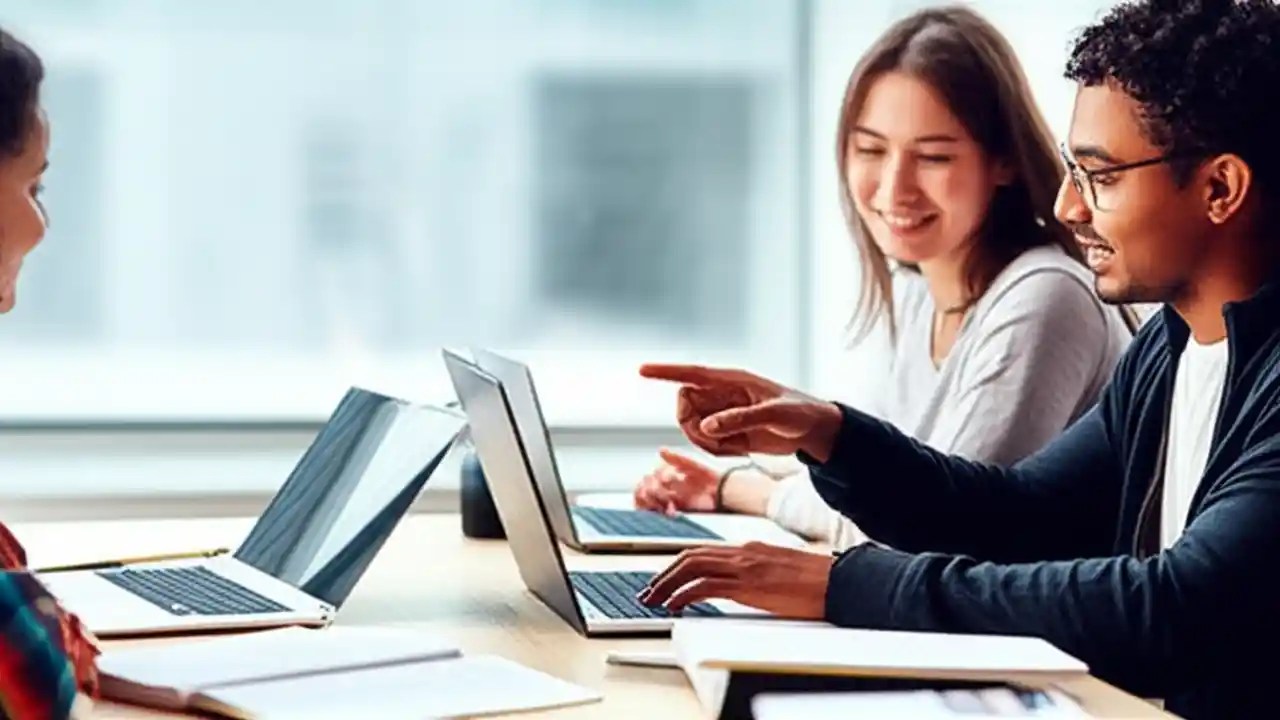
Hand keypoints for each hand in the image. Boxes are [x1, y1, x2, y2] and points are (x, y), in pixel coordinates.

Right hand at [634, 449, 720, 514]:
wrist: (722, 490)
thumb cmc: (709, 474)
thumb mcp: (692, 463)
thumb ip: (676, 458)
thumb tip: (661, 450)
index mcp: (666, 473)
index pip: (649, 477)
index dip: (655, 479)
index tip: (666, 481)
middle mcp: (664, 486)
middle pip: (644, 488)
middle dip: (653, 492)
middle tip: (666, 494)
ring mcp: (667, 498)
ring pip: (645, 500)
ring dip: (653, 502)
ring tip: (667, 504)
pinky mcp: (673, 509)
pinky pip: (654, 511)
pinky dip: (656, 510)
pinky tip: (669, 511)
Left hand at [636, 542, 832, 618]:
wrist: (839, 581)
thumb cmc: (817, 580)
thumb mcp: (780, 570)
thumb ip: (757, 572)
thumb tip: (740, 586)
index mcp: (750, 548)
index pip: (704, 552)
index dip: (679, 564)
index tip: (665, 579)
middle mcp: (743, 552)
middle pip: (690, 555)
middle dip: (664, 573)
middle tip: (649, 590)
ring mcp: (745, 567)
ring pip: (691, 566)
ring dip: (666, 583)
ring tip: (653, 599)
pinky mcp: (748, 585)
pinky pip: (705, 586)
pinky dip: (684, 594)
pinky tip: (675, 604)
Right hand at [639, 363, 842, 461]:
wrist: (815, 431)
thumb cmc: (800, 412)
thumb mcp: (774, 415)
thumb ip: (739, 419)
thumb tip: (706, 426)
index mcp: (733, 380)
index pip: (692, 374)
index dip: (666, 372)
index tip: (642, 371)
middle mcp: (723, 394)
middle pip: (685, 404)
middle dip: (690, 423)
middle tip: (713, 437)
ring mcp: (723, 413)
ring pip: (692, 425)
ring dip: (704, 441)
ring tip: (735, 444)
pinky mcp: (727, 432)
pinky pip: (706, 443)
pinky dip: (717, 450)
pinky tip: (741, 449)